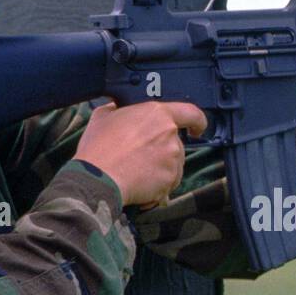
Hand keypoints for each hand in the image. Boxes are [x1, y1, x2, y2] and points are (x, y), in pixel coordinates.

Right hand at [75, 100, 206, 205]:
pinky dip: (157, 186)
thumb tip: (118, 108)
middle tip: (140, 158)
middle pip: (176, 144)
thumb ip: (118, 109)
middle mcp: (170, 134)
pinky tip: (139, 184)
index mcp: (157, 114)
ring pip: (173, 164)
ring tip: (135, 172)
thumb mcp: (103, 116)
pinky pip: (168, 182)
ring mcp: (172, 158)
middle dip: (162, 152)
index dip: (197, 121)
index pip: (190, 112)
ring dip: (160, 169)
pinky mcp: (170, 179)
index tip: (196, 129)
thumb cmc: (99, 147)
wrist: (98, 177)